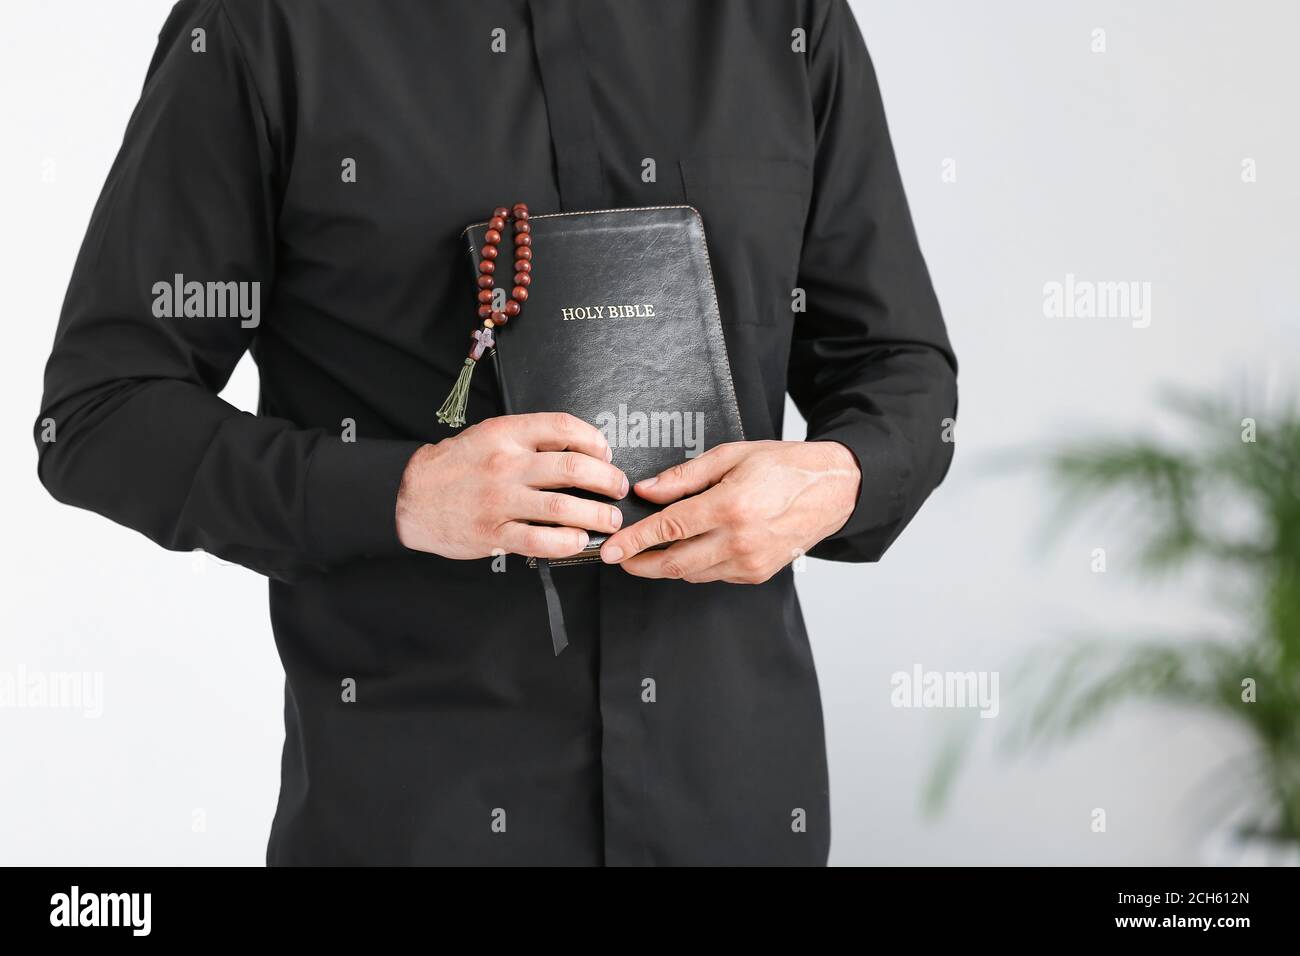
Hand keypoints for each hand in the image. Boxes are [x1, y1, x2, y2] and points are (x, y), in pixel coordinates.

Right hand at [396, 413, 627, 559]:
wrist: (410, 496)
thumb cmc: (456, 465)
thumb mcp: (489, 435)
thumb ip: (528, 438)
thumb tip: (578, 446)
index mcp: (506, 434)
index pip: (562, 427)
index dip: (594, 440)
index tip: (605, 453)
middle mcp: (506, 464)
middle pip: (573, 467)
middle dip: (607, 479)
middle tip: (618, 488)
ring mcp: (500, 500)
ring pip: (564, 507)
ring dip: (597, 514)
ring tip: (610, 519)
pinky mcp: (494, 533)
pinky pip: (541, 540)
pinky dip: (568, 542)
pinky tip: (580, 541)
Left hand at [599, 440, 860, 582]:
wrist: (832, 491)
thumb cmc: (783, 467)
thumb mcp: (731, 456)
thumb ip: (684, 476)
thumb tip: (647, 490)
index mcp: (731, 506)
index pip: (669, 529)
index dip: (635, 541)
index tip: (611, 549)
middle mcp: (740, 540)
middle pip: (674, 564)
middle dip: (640, 564)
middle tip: (620, 558)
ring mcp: (749, 562)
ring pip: (691, 574)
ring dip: (666, 565)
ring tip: (651, 550)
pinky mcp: (756, 574)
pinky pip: (713, 575)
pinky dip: (695, 566)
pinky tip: (691, 548)